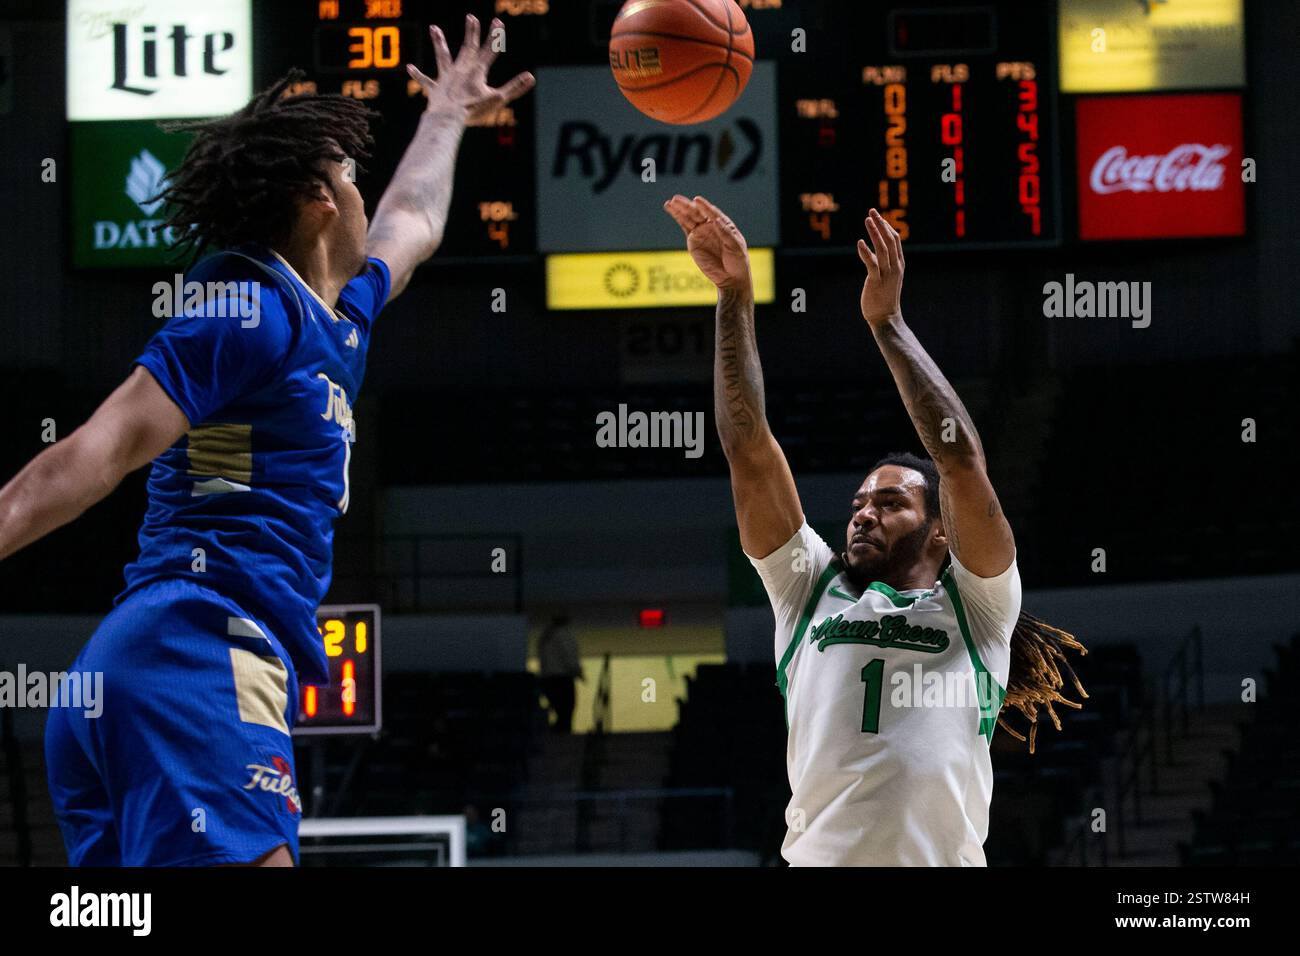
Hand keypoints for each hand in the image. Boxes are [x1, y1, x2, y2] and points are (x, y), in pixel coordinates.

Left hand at [407, 14, 534, 123]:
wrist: (448, 118)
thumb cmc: (473, 110)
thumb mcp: (498, 99)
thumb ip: (515, 88)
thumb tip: (530, 77)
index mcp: (476, 71)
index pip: (489, 51)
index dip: (495, 37)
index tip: (498, 22)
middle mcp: (460, 70)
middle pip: (467, 48)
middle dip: (471, 32)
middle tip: (471, 17)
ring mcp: (446, 78)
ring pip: (442, 56)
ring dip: (439, 42)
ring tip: (434, 29)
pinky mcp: (434, 89)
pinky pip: (424, 81)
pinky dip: (417, 75)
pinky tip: (409, 68)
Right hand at [663, 195, 751, 290]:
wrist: (730, 277)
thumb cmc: (737, 261)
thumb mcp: (735, 247)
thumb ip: (726, 233)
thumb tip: (716, 220)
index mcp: (724, 223)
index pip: (712, 212)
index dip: (704, 206)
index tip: (697, 200)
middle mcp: (711, 225)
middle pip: (698, 212)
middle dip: (687, 205)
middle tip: (676, 198)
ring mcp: (701, 232)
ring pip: (689, 217)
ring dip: (679, 209)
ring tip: (670, 202)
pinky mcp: (693, 240)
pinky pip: (684, 225)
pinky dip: (677, 217)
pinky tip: (670, 209)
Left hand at [857, 208, 904, 326]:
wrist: (886, 318)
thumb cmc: (884, 297)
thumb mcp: (886, 276)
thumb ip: (882, 263)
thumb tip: (873, 250)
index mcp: (899, 264)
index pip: (895, 240)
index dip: (887, 227)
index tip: (878, 217)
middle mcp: (895, 267)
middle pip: (890, 240)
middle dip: (881, 224)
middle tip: (872, 211)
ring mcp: (886, 274)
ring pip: (883, 248)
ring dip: (875, 232)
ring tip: (868, 220)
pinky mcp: (876, 281)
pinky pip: (871, 264)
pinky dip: (866, 252)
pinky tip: (860, 242)